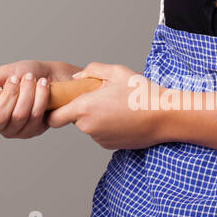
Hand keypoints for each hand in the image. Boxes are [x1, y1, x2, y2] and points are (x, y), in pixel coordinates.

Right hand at [0, 61, 82, 138]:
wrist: (52, 75)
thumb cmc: (27, 73)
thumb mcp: (5, 72)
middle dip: (11, 94)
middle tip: (18, 79)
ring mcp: (15, 129)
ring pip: (18, 117)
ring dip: (27, 93)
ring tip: (32, 79)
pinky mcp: (32, 131)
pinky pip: (35, 118)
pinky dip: (40, 98)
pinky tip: (42, 86)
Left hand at [46, 62, 166, 149]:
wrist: (164, 116)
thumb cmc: (141, 93)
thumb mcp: (116, 72)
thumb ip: (91, 71)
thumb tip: (77, 78)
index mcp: (84, 108)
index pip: (53, 118)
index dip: (52, 111)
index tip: (58, 102)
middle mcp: (88, 127)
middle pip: (72, 119)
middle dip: (81, 108)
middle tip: (100, 96)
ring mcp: (99, 139)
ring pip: (88, 126)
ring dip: (95, 116)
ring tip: (116, 105)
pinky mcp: (110, 145)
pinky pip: (100, 133)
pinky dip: (106, 125)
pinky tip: (122, 116)